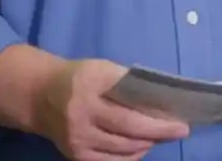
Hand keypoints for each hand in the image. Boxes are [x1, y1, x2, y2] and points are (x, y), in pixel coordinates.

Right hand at [36, 58, 189, 160]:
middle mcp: (81, 112)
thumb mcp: (103, 69)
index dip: (158, 118)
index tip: (181, 122)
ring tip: (158, 136)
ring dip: (147, 144)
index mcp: (91, 84)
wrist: (40, 96)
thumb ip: (128, 83)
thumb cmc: (81, 78)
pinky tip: (140, 147)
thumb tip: (162, 103)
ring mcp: (77, 137)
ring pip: (123, 149)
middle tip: (179, 131)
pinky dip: (131, 156)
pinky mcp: (75, 155)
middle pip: (129, 130)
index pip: (130, 102)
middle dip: (159, 133)